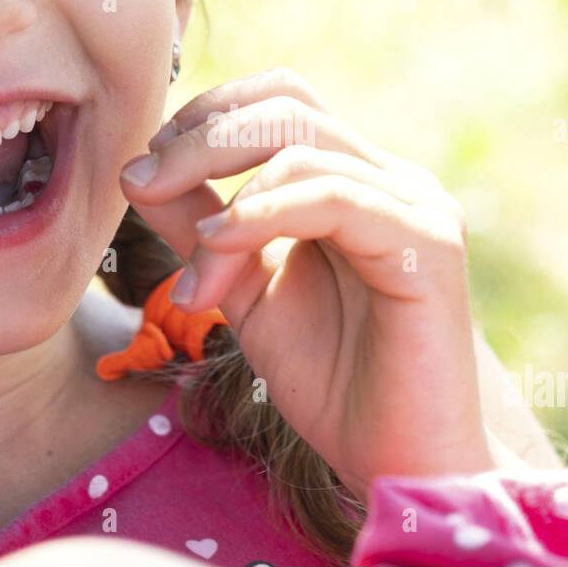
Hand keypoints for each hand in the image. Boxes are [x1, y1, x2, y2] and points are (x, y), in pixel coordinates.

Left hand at [119, 68, 494, 502]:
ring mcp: (416, 205)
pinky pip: (335, 197)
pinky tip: (220, 247)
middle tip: (141, 181)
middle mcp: (391, 180)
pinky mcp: (429, 243)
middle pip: (288, 108)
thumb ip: (201, 230)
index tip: (147, 165)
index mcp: (355, 182)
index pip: (281, 102)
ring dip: (223, 201)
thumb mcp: (242, 294)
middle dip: (201, 137)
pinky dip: (265, 213)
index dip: (209, 115)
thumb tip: (138, 172)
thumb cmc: (331, 384)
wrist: (397, 464)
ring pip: (304, 147)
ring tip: (192, 273)